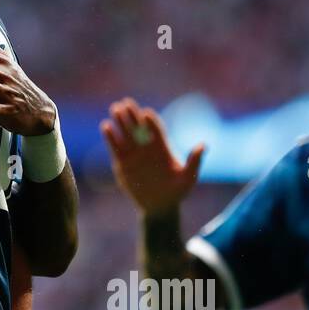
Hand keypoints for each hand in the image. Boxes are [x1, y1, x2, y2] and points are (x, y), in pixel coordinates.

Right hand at [100, 98, 203, 215]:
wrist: (159, 206)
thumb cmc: (177, 191)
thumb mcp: (189, 178)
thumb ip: (194, 162)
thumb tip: (202, 145)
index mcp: (163, 147)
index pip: (156, 130)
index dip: (151, 121)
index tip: (146, 113)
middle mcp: (147, 147)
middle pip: (139, 127)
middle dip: (133, 115)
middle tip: (125, 103)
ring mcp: (134, 154)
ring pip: (126, 134)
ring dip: (120, 121)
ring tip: (115, 109)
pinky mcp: (122, 163)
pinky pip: (115, 147)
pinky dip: (110, 137)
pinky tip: (106, 126)